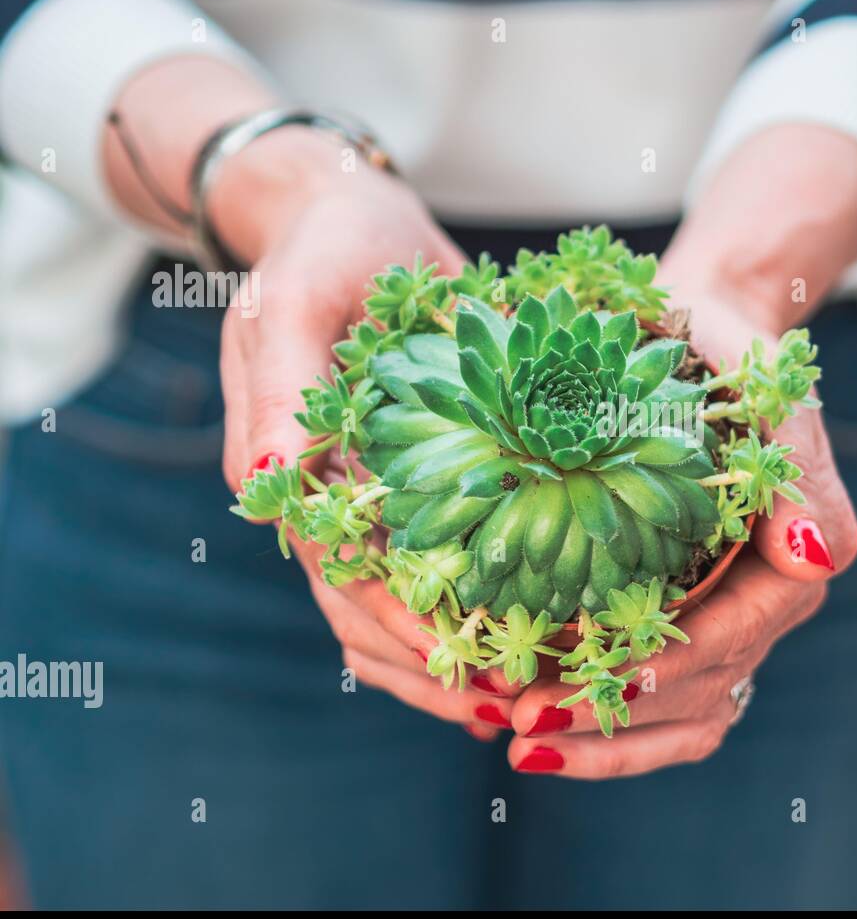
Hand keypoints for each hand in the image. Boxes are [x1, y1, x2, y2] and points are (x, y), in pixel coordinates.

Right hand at [214, 134, 515, 739]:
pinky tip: (532, 625)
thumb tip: (263, 480)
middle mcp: (321, 495)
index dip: (403, 634)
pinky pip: (438, 557)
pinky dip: (477, 600)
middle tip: (519, 704)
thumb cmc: (324, 248)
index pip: (341, 579)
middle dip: (438, 668)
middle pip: (367, 616)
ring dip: (458, 654)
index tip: (474, 672)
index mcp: (285, 471)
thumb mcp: (296, 299)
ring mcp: (365, 491)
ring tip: (532, 690)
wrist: (345, 214)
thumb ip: (277, 389)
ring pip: (400, 603)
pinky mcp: (408, 475)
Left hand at [499, 275, 856, 776]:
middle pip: (696, 698)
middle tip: (516, 724)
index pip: (728, 644)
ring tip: (512, 738)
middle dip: (610, 720)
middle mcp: (758, 607)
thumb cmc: (734, 359)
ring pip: (675, 715)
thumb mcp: (771, 394)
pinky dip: (596, 720)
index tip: (584, 686)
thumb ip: (799, 472)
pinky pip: (651, 697)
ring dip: (598, 739)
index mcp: (789, 568)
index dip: (659, 675)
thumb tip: (810, 557)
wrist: (703, 338)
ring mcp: (719, 620)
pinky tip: (526, 726)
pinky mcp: (679, 619)